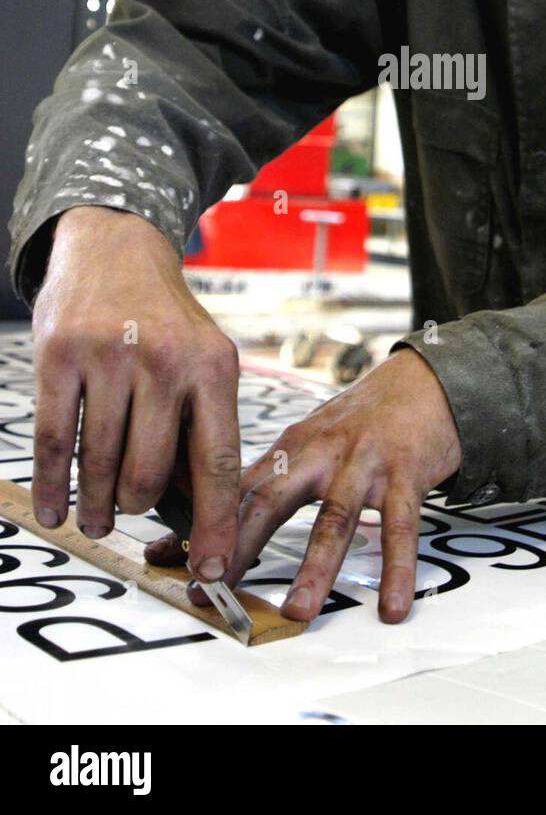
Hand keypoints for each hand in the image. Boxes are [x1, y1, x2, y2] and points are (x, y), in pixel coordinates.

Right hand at [31, 206, 240, 583]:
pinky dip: (54, 484)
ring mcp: (110, 355)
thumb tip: (201, 514)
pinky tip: (55, 509)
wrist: (115, 249)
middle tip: (130, 517)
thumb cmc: (165, 320)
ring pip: (100, 460)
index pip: (218, 461)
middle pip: (150, 470)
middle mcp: (164, 360)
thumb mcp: (205, 360)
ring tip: (96, 522)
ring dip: (96, 504)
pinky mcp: (60, 354)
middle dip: (138, 507)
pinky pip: (53, 438)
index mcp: (213, 366)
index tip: (215, 570)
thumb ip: (202, 427)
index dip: (217, 524)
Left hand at [144, 347, 461, 623]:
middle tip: (213, 589)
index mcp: (292, 447)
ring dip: (315, 568)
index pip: (237, 489)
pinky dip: (395, 570)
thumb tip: (217, 525)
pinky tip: (391, 607)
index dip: (200, 524)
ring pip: (336, 518)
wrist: (424, 383)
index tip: (167, 562)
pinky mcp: (406, 473)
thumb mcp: (311, 441)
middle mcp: (323, 451)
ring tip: (296, 612)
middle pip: (272, 500)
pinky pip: (401, 528)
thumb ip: (272, 482)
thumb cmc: (362, 422)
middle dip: (238, 546)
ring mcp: (365, 462)